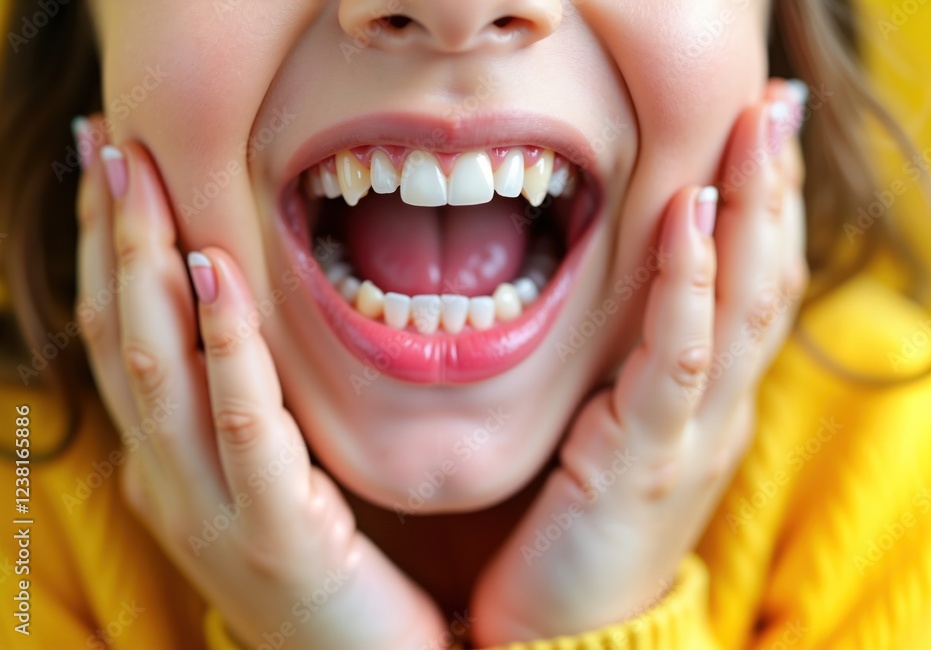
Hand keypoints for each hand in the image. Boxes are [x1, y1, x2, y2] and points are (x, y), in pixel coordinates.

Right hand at [74, 123, 448, 648]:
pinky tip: (216, 276)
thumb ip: (249, 413)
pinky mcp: (274, 531)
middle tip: (108, 145)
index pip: (120, 341)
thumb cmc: (335, 574)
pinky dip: (226, 346)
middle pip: (122, 337)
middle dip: (115, 236)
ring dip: (147, 267)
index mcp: (169, 469)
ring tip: (144, 181)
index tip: (114, 169)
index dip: (110, 252)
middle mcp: (171, 483)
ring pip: (158, 369)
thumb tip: (241, 325)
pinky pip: (243, 422)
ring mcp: (212, 510)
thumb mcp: (275, 483)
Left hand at [469, 79, 808, 643]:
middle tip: (776, 102)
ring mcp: (692, 436)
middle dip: (772, 186)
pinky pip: (678, 360)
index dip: (765, 206)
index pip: (754, 287)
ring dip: (750, 213)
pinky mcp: (646, 460)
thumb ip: (635, 372)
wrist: (570, 633)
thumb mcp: (620, 435)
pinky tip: (691, 221)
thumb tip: (628, 301)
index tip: (761, 128)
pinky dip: (691, 286)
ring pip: (741, 308)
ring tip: (752, 132)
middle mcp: (719, 412)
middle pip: (765, 280)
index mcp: (711, 402)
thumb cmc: (585, 530)